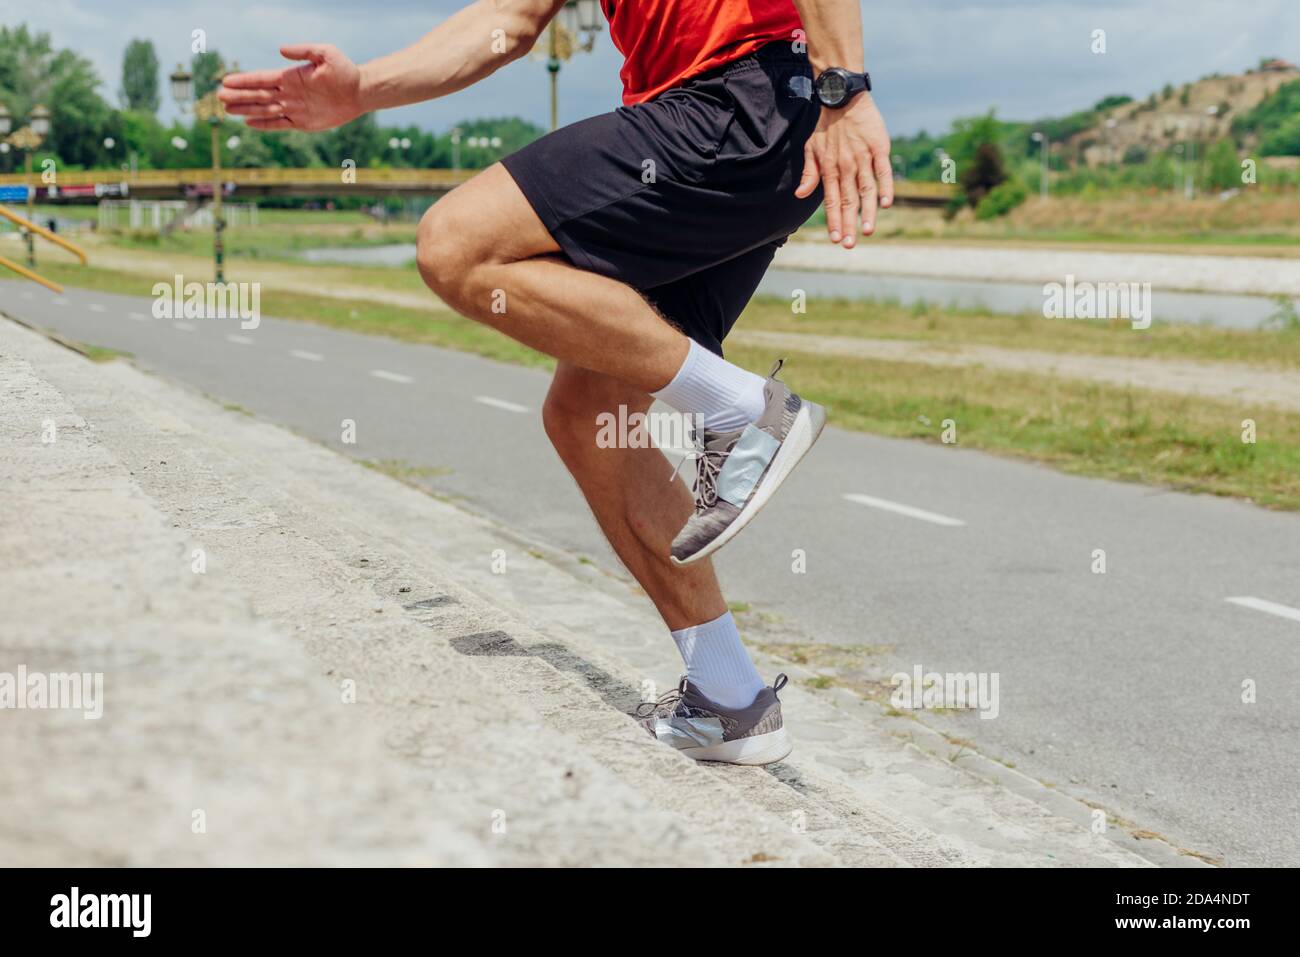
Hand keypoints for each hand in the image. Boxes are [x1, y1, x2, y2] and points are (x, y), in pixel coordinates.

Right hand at [218, 43, 362, 131]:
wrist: (359, 92)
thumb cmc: (344, 71)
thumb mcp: (326, 54)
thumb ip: (304, 51)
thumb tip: (280, 50)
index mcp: (290, 77)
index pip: (261, 79)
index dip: (244, 81)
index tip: (226, 81)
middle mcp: (288, 93)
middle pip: (258, 95)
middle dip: (239, 96)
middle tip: (219, 98)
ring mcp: (294, 108)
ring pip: (264, 109)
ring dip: (246, 109)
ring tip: (227, 110)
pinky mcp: (302, 122)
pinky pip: (279, 124)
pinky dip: (264, 124)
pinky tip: (249, 123)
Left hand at [795, 93, 893, 246]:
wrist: (842, 98)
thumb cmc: (826, 127)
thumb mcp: (811, 149)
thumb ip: (809, 174)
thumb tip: (800, 195)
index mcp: (830, 170)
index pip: (832, 201)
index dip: (834, 221)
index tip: (835, 239)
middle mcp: (846, 167)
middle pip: (848, 201)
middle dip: (848, 225)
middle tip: (849, 245)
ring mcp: (863, 158)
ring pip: (866, 191)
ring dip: (866, 212)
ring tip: (867, 231)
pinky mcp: (879, 149)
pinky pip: (883, 171)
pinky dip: (885, 187)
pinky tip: (886, 204)